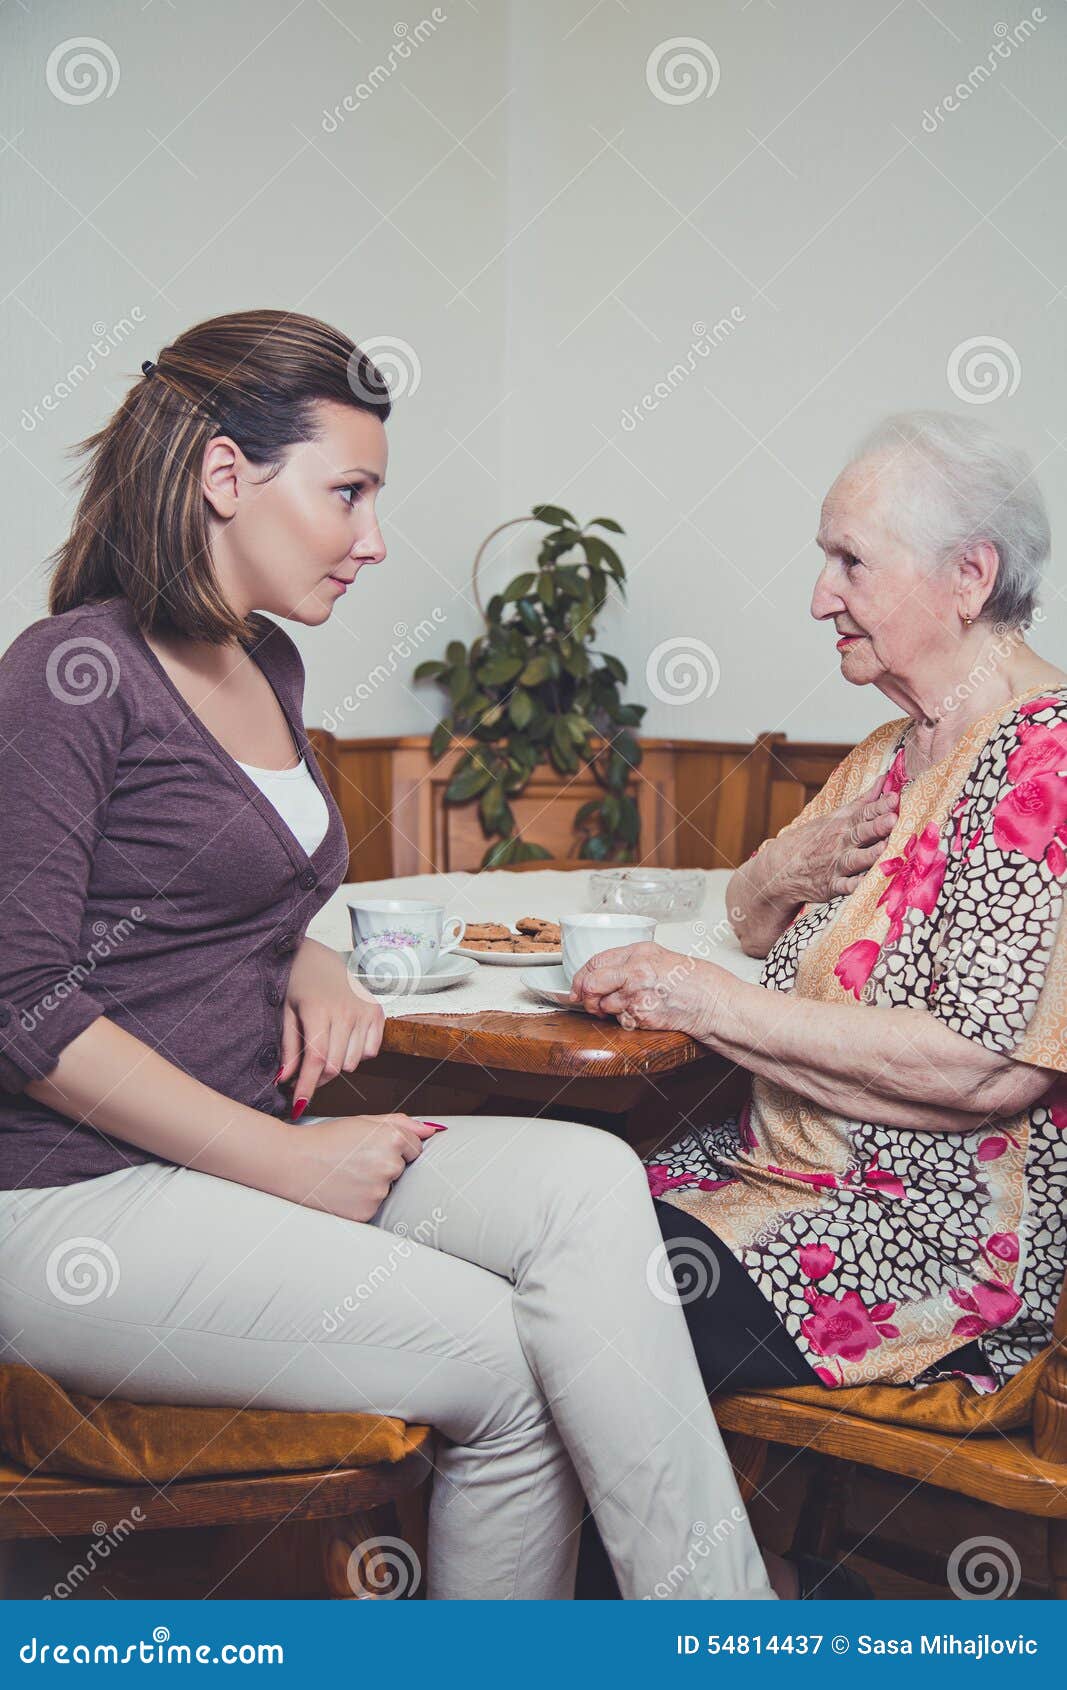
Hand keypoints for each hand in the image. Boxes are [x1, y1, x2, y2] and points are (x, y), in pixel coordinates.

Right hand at [276, 1112, 441, 1222]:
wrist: (290, 1162)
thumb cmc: (325, 1140)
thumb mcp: (362, 1122)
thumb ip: (401, 1123)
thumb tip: (431, 1130)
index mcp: (392, 1139)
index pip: (414, 1148)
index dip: (393, 1146)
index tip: (371, 1146)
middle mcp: (389, 1166)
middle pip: (400, 1169)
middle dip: (383, 1164)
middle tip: (352, 1160)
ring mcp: (378, 1191)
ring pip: (386, 1188)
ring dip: (371, 1184)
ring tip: (344, 1174)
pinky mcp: (366, 1213)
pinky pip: (373, 1206)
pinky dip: (360, 1200)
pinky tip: (342, 1190)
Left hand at [280, 938, 384, 1114]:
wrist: (320, 959)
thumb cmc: (298, 985)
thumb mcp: (286, 1014)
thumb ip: (288, 1049)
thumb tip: (285, 1080)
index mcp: (318, 1010)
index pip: (315, 1059)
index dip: (307, 1086)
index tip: (299, 1106)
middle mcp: (345, 1011)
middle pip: (334, 1066)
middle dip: (318, 1079)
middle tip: (306, 1076)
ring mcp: (364, 1012)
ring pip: (352, 1063)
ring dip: (337, 1066)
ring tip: (325, 1051)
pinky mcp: (377, 1012)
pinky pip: (370, 1052)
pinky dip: (357, 1055)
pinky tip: (344, 1041)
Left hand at [568, 941, 732, 1039]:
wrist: (714, 1003)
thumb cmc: (694, 981)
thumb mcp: (660, 958)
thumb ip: (630, 963)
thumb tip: (600, 973)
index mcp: (639, 952)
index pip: (595, 962)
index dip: (580, 977)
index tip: (577, 987)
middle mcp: (635, 971)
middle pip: (591, 984)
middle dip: (586, 997)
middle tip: (589, 1002)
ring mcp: (638, 995)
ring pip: (604, 1006)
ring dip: (609, 1011)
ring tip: (629, 1007)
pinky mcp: (642, 1016)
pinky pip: (621, 1021)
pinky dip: (626, 1022)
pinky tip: (643, 1014)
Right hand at [772, 775, 898, 904]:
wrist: (783, 865)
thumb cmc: (816, 838)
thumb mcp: (836, 817)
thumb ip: (863, 802)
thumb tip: (884, 780)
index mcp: (844, 825)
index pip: (864, 813)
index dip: (880, 806)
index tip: (894, 798)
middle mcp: (841, 843)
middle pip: (861, 833)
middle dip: (877, 826)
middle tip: (893, 819)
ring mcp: (836, 865)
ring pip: (855, 859)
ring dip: (869, 855)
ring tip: (884, 848)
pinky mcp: (831, 886)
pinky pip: (843, 887)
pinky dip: (852, 886)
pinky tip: (864, 884)